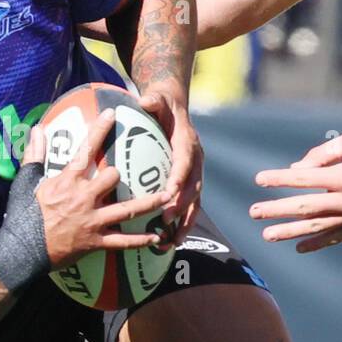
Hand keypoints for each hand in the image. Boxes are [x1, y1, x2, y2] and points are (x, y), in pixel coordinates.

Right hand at [25, 112, 166, 268]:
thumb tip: (36, 130)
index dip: (100, 130)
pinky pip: (123, 242)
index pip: (86, 150)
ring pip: (126, 209)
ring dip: (149, 203)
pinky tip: (156, 238)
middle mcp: (84, 198)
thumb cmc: (23, 215)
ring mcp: (92, 220)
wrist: (21, 249)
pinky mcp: (96, 241)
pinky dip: (140, 240)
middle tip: (124, 172)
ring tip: (167, 196)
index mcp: (68, 181)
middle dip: (120, 173)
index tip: (113, 113)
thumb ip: (34, 155)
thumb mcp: (25, 182)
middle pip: (112, 177)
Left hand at [139, 89, 202, 246]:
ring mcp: (194, 173)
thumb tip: (145, 101)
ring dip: (184, 223)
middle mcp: (195, 161)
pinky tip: (170, 241)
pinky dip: (181, 224)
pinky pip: (189, 206)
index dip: (178, 179)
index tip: (168, 194)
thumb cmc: (162, 105)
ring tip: (170, 242)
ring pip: (194, 203)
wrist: (174, 108)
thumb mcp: (158, 99)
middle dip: (180, 207)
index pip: (185, 163)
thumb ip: (153, 101)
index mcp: (188, 143)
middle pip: (192, 188)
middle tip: (165, 222)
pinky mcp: (189, 182)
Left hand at [250, 131, 341, 252]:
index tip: (259, 180)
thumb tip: (296, 169)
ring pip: (317, 227)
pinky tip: (299, 247)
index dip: (278, 179)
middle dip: (276, 210)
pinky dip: (317, 243)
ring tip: (267, 235)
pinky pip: (337, 236)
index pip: (302, 179)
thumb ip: (321, 154)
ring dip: (290, 232)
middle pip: (304, 208)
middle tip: (254, 212)